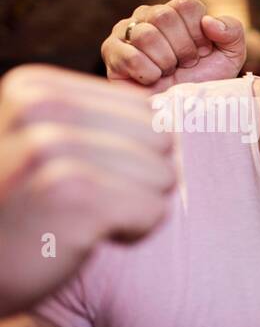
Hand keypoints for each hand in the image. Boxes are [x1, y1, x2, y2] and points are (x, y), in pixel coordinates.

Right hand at [0, 65, 175, 316]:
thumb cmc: (21, 211)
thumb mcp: (44, 146)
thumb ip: (95, 122)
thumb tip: (170, 115)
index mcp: (35, 88)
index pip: (144, 108)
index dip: (131, 150)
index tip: (79, 176)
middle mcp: (39, 108)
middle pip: (160, 138)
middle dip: (139, 178)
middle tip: (85, 202)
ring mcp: (52, 148)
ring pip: (163, 175)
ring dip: (134, 208)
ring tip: (80, 219)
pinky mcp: (72, 194)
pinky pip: (154, 210)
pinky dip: (133, 232)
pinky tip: (84, 237)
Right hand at [102, 0, 246, 92]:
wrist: (183, 111)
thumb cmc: (205, 80)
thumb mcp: (230, 56)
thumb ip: (232, 31)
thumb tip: (208, 22)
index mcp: (176, 12)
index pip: (186, 5)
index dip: (199, 35)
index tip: (201, 53)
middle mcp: (148, 15)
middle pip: (163, 16)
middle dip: (182, 49)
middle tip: (183, 65)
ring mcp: (126, 31)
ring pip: (146, 35)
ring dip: (165, 62)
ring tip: (167, 72)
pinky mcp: (111, 51)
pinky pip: (131, 56)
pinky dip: (148, 74)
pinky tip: (152, 78)